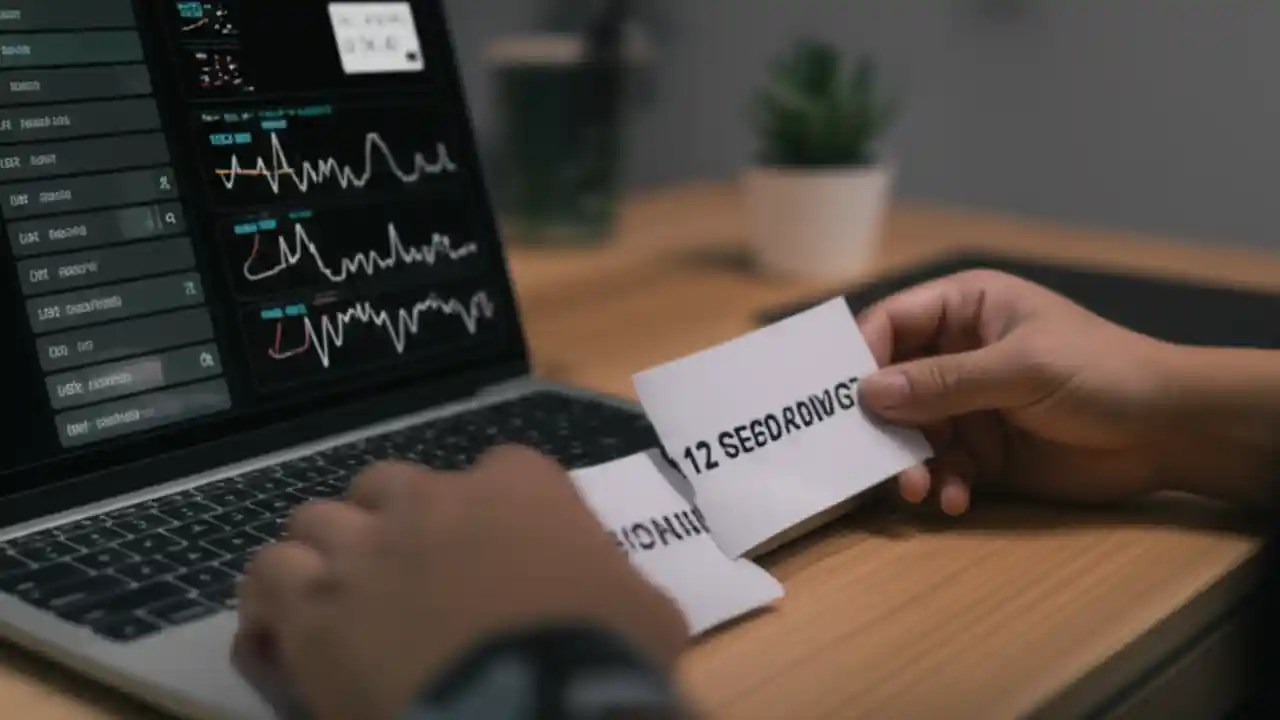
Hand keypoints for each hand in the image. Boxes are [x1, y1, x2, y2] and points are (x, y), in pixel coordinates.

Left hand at [234, 446, 687, 719]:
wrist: (535, 706)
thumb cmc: (603, 657)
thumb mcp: (647, 614)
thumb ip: (621, 586)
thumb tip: (619, 603)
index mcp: (521, 487)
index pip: (498, 471)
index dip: (488, 513)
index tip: (493, 554)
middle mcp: (434, 499)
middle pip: (387, 486)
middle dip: (390, 522)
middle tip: (403, 576)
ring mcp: (367, 548)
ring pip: (315, 519)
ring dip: (327, 554)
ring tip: (335, 598)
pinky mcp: (315, 606)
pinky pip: (268, 574)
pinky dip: (274, 596)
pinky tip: (283, 625)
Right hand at [856, 269, 1181, 515]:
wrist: (1169, 431)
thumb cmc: (1102, 372)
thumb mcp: (1021, 369)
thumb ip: (944, 381)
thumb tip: (868, 392)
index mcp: (965, 308)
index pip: (891, 322)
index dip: (861, 355)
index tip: (843, 397)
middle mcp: (956, 353)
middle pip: (890, 382)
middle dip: (881, 421)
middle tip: (872, 456)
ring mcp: (968, 404)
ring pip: (909, 431)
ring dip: (908, 461)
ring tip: (920, 487)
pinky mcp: (982, 450)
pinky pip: (941, 466)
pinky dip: (942, 483)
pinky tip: (956, 499)